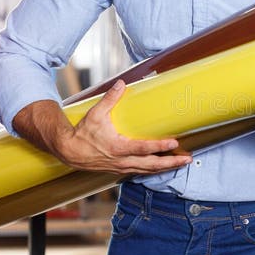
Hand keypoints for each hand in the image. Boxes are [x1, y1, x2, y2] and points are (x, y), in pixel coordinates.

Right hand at [14, 81, 191, 175]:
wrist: (68, 151)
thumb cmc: (82, 134)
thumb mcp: (95, 114)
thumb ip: (110, 99)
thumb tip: (121, 83)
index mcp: (118, 147)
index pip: (143, 148)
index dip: (159, 146)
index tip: (174, 143)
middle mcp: (122, 160)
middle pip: (151, 165)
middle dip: (170, 163)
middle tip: (186, 160)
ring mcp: (122, 167)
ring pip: (148, 170)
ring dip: (165, 167)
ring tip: (180, 163)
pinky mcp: (120, 169)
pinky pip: (141, 171)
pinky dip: (153, 170)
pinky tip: (163, 167)